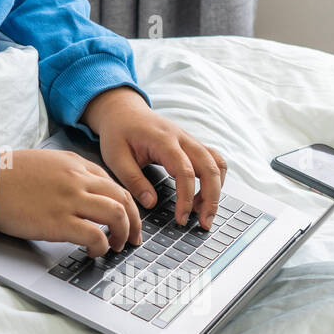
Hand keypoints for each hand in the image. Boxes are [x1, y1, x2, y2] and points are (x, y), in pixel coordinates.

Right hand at [0, 149, 141, 256]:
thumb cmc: (6, 176)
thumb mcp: (42, 163)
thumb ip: (65, 174)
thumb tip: (77, 192)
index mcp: (74, 164)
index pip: (112, 182)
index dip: (123, 203)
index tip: (125, 217)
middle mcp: (78, 179)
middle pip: (122, 198)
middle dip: (134, 220)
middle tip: (134, 236)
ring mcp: (70, 200)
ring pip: (117, 214)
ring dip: (124, 233)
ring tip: (119, 246)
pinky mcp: (60, 221)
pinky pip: (96, 235)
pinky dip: (103, 246)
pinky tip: (96, 252)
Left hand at [81, 87, 226, 229]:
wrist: (123, 111)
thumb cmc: (118, 133)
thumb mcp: (115, 157)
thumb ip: (133, 180)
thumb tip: (151, 203)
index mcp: (163, 140)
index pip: (185, 171)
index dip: (186, 198)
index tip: (181, 219)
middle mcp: (183, 138)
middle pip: (211, 168)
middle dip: (212, 198)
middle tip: (205, 223)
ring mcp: (191, 140)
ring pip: (217, 164)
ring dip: (216, 190)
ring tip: (201, 213)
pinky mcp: (193, 145)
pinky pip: (214, 161)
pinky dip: (214, 181)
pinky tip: (201, 197)